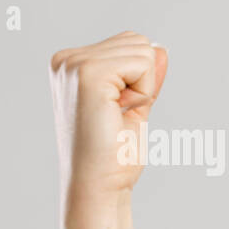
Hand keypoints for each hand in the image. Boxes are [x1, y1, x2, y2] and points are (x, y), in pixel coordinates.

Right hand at [49, 31, 168, 212]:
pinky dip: (144, 91)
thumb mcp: (135, 105)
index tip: (118, 111)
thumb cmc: (113, 156)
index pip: (130, 44)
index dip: (140, 80)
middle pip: (138, 42)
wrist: (98, 186)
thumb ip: (145, 75)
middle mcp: (67, 60)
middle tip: (120, 114)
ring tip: (117, 116)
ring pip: (143, 50)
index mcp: (72, 64)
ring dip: (144, 88)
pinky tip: (120, 112)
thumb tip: (160, 48)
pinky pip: (143, 63)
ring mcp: (74, 64)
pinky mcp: (88, 74)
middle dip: (143, 80)